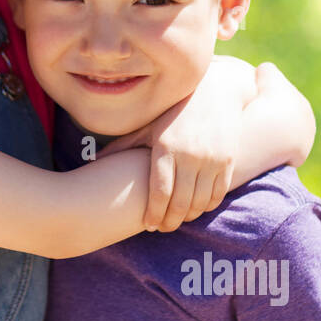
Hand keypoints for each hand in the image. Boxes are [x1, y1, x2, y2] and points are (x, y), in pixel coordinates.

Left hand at [100, 57, 253, 231]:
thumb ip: (123, 146)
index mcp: (166, 148)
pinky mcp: (228, 161)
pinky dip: (207, 206)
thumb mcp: (148, 126)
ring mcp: (212, 159)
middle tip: (162, 228)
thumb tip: (92, 162)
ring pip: (201, 202)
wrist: (216, 92)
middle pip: (181, 203)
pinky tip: (197, 208)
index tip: (148, 225)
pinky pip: (218, 193)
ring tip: (178, 219)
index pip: (160, 192)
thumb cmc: (174, 111)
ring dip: (189, 216)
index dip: (153, 214)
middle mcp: (191, 155)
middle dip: (170, 221)